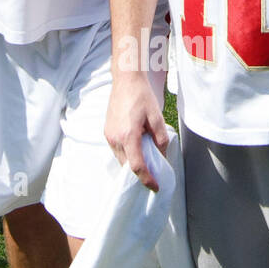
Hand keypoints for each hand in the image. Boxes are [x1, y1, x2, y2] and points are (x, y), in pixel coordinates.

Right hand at [105, 74, 168, 190]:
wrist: (125, 81)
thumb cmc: (142, 96)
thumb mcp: (157, 118)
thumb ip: (161, 139)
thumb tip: (161, 155)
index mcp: (128, 136)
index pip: (137, 166)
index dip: (147, 179)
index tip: (156, 187)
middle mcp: (115, 138)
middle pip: (127, 166)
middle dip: (140, 174)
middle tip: (154, 177)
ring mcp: (108, 136)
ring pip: (121, 159)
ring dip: (132, 164)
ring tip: (147, 164)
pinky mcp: (107, 132)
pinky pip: (117, 151)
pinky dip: (127, 155)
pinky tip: (137, 151)